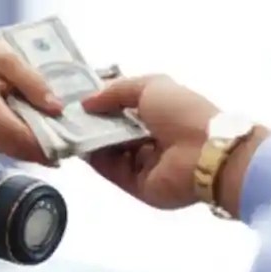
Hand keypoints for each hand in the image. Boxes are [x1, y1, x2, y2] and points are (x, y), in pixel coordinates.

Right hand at [0, 29, 63, 164]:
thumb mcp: (5, 56)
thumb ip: (31, 81)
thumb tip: (57, 108)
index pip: (13, 130)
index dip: (40, 142)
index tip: (67, 144)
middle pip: (11, 146)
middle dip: (41, 151)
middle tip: (70, 148)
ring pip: (6, 149)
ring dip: (32, 150)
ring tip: (59, 144)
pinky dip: (20, 143)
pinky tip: (38, 137)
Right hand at [80, 74, 219, 209]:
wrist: (205, 153)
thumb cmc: (181, 112)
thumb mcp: (151, 86)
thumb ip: (116, 90)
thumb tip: (87, 101)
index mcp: (159, 111)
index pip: (125, 106)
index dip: (102, 100)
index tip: (77, 96)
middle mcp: (151, 137)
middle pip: (115, 129)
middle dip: (93, 120)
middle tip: (65, 113)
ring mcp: (144, 162)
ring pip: (110, 150)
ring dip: (91, 139)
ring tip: (67, 128)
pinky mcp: (138, 184)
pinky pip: (112, 170)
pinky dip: (96, 159)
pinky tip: (80, 146)